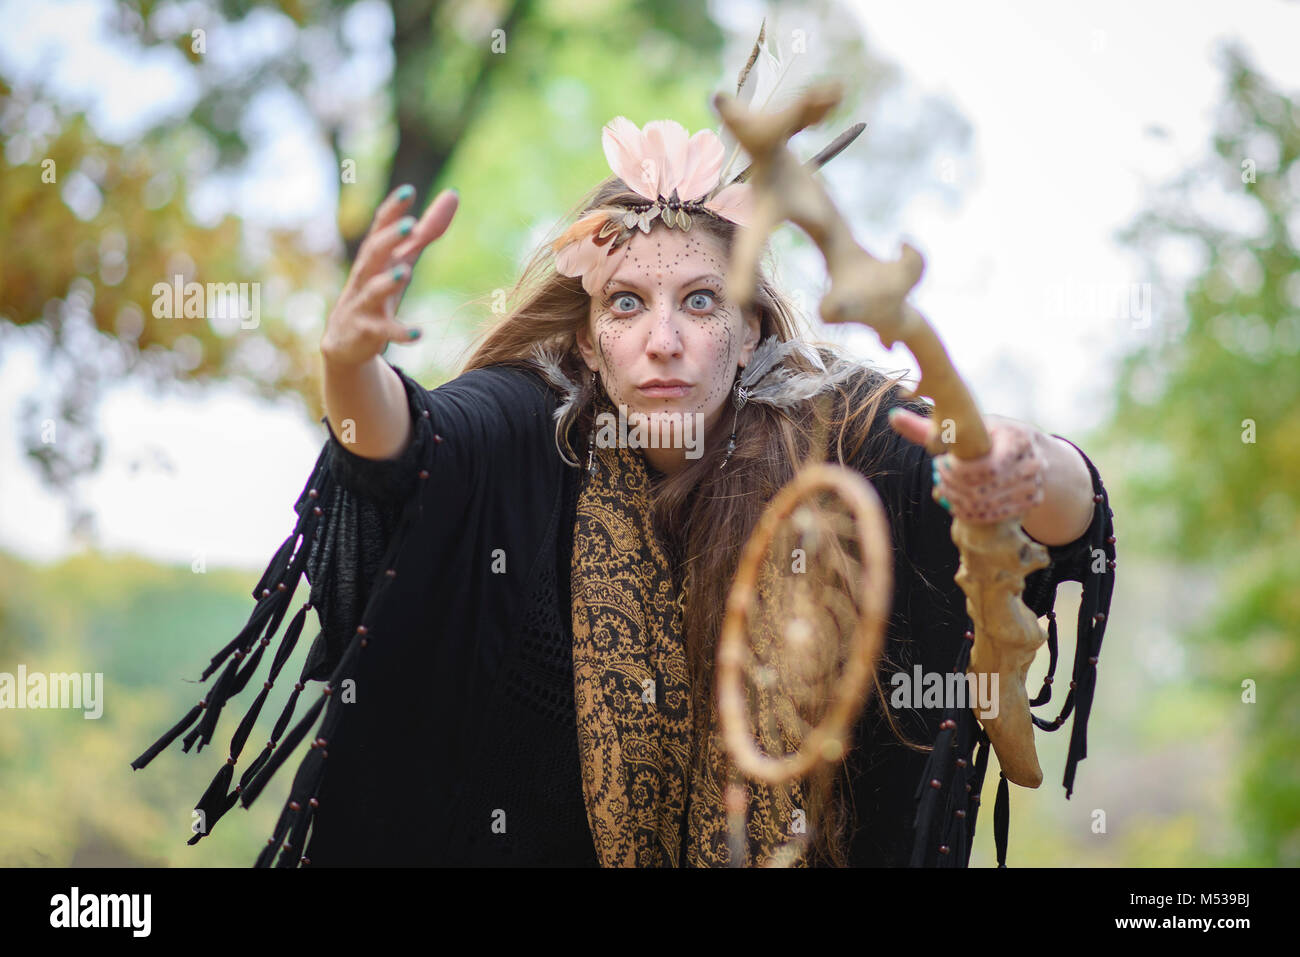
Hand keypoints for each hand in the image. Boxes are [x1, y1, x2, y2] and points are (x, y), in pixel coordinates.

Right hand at [320, 185, 458, 365]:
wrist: (346, 342)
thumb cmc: (378, 292)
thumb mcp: (402, 259)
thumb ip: (427, 231)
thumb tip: (453, 194)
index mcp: (375, 256)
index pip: (380, 227)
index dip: (393, 210)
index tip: (408, 191)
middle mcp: (365, 276)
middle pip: (373, 253)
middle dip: (390, 239)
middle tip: (410, 225)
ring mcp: (363, 303)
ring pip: (373, 290)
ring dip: (387, 281)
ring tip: (405, 273)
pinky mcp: (366, 331)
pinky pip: (383, 331)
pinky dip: (400, 333)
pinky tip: (419, 334)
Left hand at [888, 408, 1046, 524]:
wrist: (1024, 451)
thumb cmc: (985, 435)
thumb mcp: (963, 426)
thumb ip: (927, 427)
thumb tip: (892, 416)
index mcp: (1018, 437)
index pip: (986, 468)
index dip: (958, 472)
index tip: (940, 463)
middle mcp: (1033, 462)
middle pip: (982, 490)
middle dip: (952, 487)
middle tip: (938, 477)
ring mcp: (1034, 484)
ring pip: (985, 507)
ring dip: (956, 501)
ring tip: (945, 489)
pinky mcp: (1031, 501)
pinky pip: (993, 516)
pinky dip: (969, 513)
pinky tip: (957, 502)